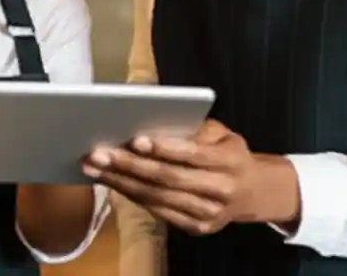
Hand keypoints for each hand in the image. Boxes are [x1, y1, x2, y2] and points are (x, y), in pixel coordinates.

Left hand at [82, 119, 298, 235]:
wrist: (253, 192)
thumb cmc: (228, 152)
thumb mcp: (222, 133)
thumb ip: (194, 127)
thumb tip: (155, 120)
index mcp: (230, 161)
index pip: (193, 155)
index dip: (164, 148)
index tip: (135, 139)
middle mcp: (220, 190)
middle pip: (168, 178)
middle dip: (129, 165)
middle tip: (98, 153)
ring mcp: (208, 214)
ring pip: (157, 197)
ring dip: (120, 182)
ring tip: (93, 166)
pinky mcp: (195, 228)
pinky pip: (157, 210)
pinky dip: (130, 194)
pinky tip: (111, 181)